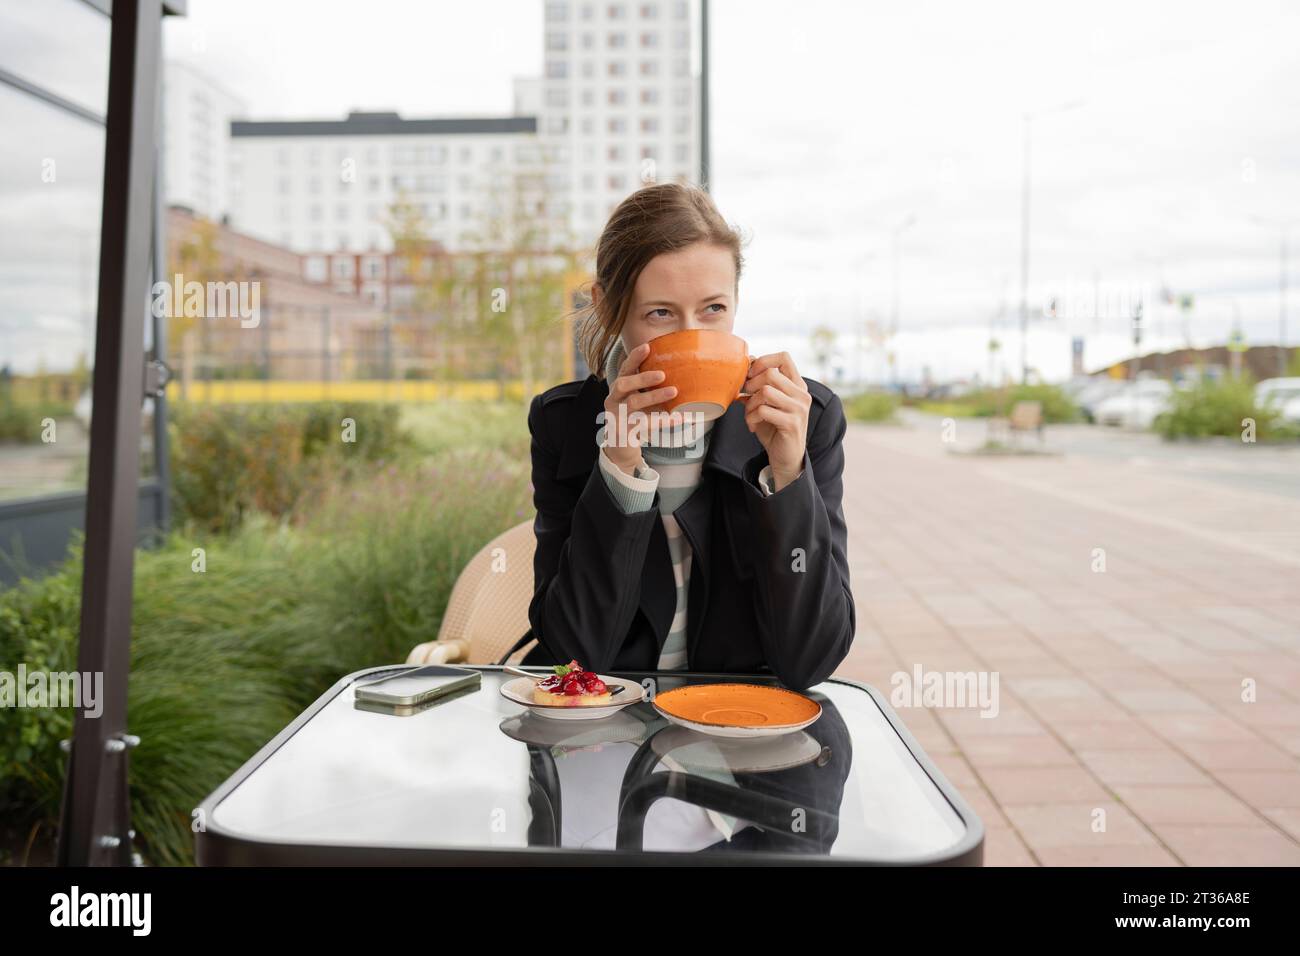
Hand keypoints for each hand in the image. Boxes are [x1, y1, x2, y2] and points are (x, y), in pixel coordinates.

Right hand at [602, 341, 680, 474]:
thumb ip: (649, 387)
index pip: (624, 369)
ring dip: (653, 396)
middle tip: (662, 374)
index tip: (647, 347)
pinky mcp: (624, 431)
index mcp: (618, 388)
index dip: (634, 358)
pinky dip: (663, 420)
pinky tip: (680, 418)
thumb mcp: (637, 399)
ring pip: (633, 403)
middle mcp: (613, 399)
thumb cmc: (633, 416)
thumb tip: (679, 371)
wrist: (620, 445)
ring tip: (673, 391)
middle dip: (642, 378)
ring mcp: (617, 415)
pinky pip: (645, 424)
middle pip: (623, 384)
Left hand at [743, 351, 810, 490]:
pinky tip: (752, 425)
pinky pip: (764, 410)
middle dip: (750, 385)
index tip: (750, 376)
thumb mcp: (766, 404)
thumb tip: (747, 361)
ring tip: (749, 414)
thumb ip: (760, 384)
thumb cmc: (774, 429)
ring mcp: (798, 409)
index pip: (783, 357)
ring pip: (766, 391)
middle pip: (770, 373)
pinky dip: (751, 417)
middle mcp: (801, 394)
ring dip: (750, 404)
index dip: (762, 362)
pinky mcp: (791, 423)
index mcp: (797, 385)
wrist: (785, 458)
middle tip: (745, 398)